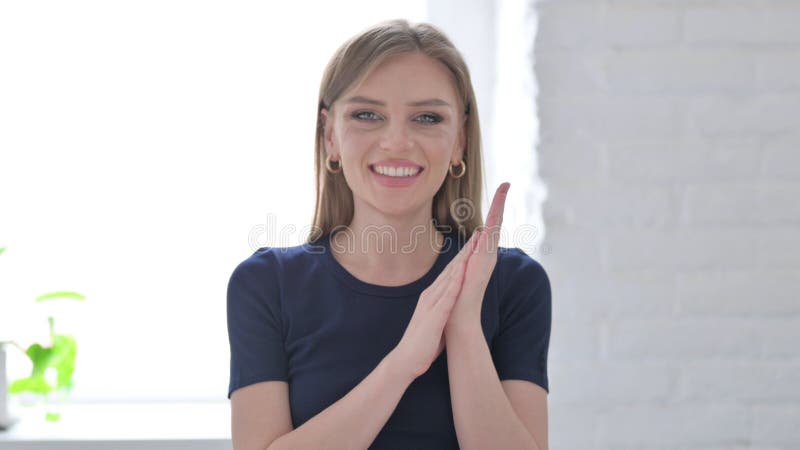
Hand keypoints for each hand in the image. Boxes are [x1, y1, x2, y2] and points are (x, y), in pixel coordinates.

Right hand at [393, 230, 479, 379]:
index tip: (474, 244)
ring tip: (474, 247)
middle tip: (478, 235)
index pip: (449, 273)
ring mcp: (431, 305)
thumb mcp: (435, 320)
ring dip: (462, 262)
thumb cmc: (421, 343)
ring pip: (449, 278)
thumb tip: (452, 305)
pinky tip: (463, 272)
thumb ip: (442, 310)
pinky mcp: (434, 317)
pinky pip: (446, 297)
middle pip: (450, 270)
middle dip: (465, 252)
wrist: (405, 360)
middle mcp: (430, 296)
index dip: (462, 258)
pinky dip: (455, 283)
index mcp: (431, 297)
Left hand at [445, 182, 509, 332]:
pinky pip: (491, 232)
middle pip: (495, 223)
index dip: (491, 215)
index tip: (496, 198)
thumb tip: (467, 251)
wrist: (460, 318)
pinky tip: (499, 202)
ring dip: (500, 204)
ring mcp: (488, 255)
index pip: (487, 232)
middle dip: (500, 202)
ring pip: (495, 224)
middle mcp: (486, 254)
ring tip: (505, 185)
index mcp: (479, 258)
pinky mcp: (486, 257)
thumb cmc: (457, 302)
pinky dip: (496, 216)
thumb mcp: (459, 277)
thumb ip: (464, 264)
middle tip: (506, 183)